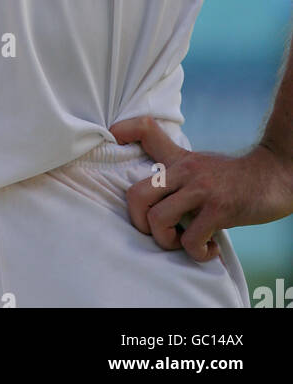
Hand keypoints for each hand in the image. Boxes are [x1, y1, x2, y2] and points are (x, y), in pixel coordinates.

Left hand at [111, 116, 292, 261]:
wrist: (273, 177)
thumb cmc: (233, 178)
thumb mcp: (200, 164)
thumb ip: (176, 169)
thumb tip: (154, 190)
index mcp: (179, 159)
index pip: (146, 130)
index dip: (123, 130)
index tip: (111, 135)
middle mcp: (185, 171)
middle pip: (136, 195)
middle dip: (139, 223)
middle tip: (157, 231)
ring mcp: (200, 189)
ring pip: (158, 220)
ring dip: (167, 242)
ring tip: (184, 241)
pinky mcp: (218, 209)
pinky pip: (190, 240)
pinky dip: (197, 253)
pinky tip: (208, 248)